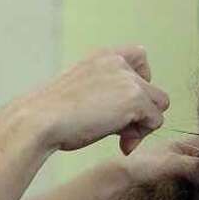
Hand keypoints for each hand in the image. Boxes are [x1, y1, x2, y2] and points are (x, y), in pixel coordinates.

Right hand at [23, 46, 169, 154]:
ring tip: (120, 138)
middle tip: (121, 130)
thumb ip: (108, 96)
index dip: (139, 82)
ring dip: (143, 124)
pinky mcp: (135, 97)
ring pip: (159, 104)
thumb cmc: (52, 116)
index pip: (140, 56)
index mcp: (102, 57)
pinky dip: (141, 135)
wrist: (39, 121)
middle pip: (153, 87)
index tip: (121, 103)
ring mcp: (128, 79)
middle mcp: (117, 62)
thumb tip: (131, 121)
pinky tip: (121, 143)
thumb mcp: (82, 94)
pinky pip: (156, 120)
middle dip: (141, 112)